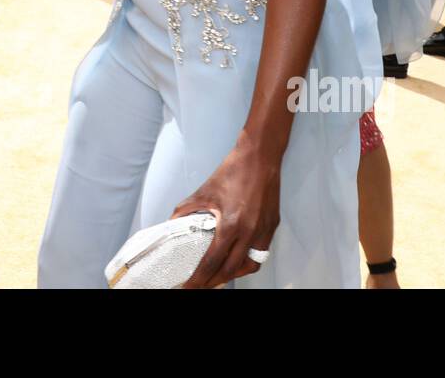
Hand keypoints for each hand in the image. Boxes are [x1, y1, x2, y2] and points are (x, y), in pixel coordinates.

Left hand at [173, 137, 279, 288]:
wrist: (260, 157)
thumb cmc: (233, 171)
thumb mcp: (204, 191)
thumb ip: (186, 209)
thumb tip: (172, 223)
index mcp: (231, 225)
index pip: (213, 262)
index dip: (200, 278)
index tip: (189, 287)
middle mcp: (250, 232)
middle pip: (231, 270)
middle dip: (214, 282)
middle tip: (200, 285)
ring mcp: (264, 230)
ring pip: (250, 265)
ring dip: (234, 274)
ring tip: (219, 276)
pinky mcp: (272, 226)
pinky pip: (261, 252)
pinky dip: (247, 260)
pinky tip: (237, 259)